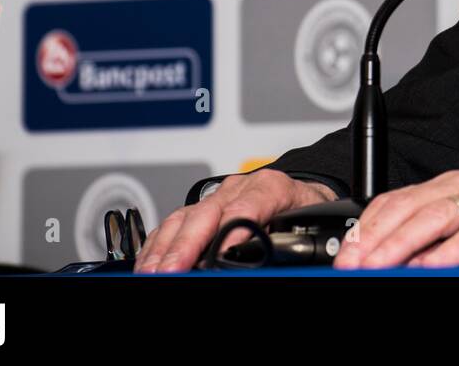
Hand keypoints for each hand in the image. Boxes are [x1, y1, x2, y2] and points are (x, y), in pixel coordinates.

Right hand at [133, 170, 335, 272]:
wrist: (305, 192)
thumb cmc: (306, 209)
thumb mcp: (306, 223)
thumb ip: (287, 240)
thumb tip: (269, 257)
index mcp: (272, 187)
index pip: (246, 208)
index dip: (229, 233)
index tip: (219, 257)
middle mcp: (241, 187)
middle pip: (207, 213)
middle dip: (186, 245)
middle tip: (172, 269)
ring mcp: (220, 194)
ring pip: (184, 216)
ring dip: (165, 247)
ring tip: (154, 270)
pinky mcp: (204, 204)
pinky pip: (176, 220)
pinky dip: (160, 242)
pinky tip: (152, 260)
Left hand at [332, 157, 458, 269]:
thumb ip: (456, 248)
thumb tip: (417, 267)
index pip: (401, 201)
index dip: (369, 227)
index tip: (346, 254)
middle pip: (409, 206)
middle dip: (373, 237)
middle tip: (348, 264)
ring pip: (435, 213)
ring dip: (401, 242)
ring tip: (376, 263)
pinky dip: (453, 247)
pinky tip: (432, 264)